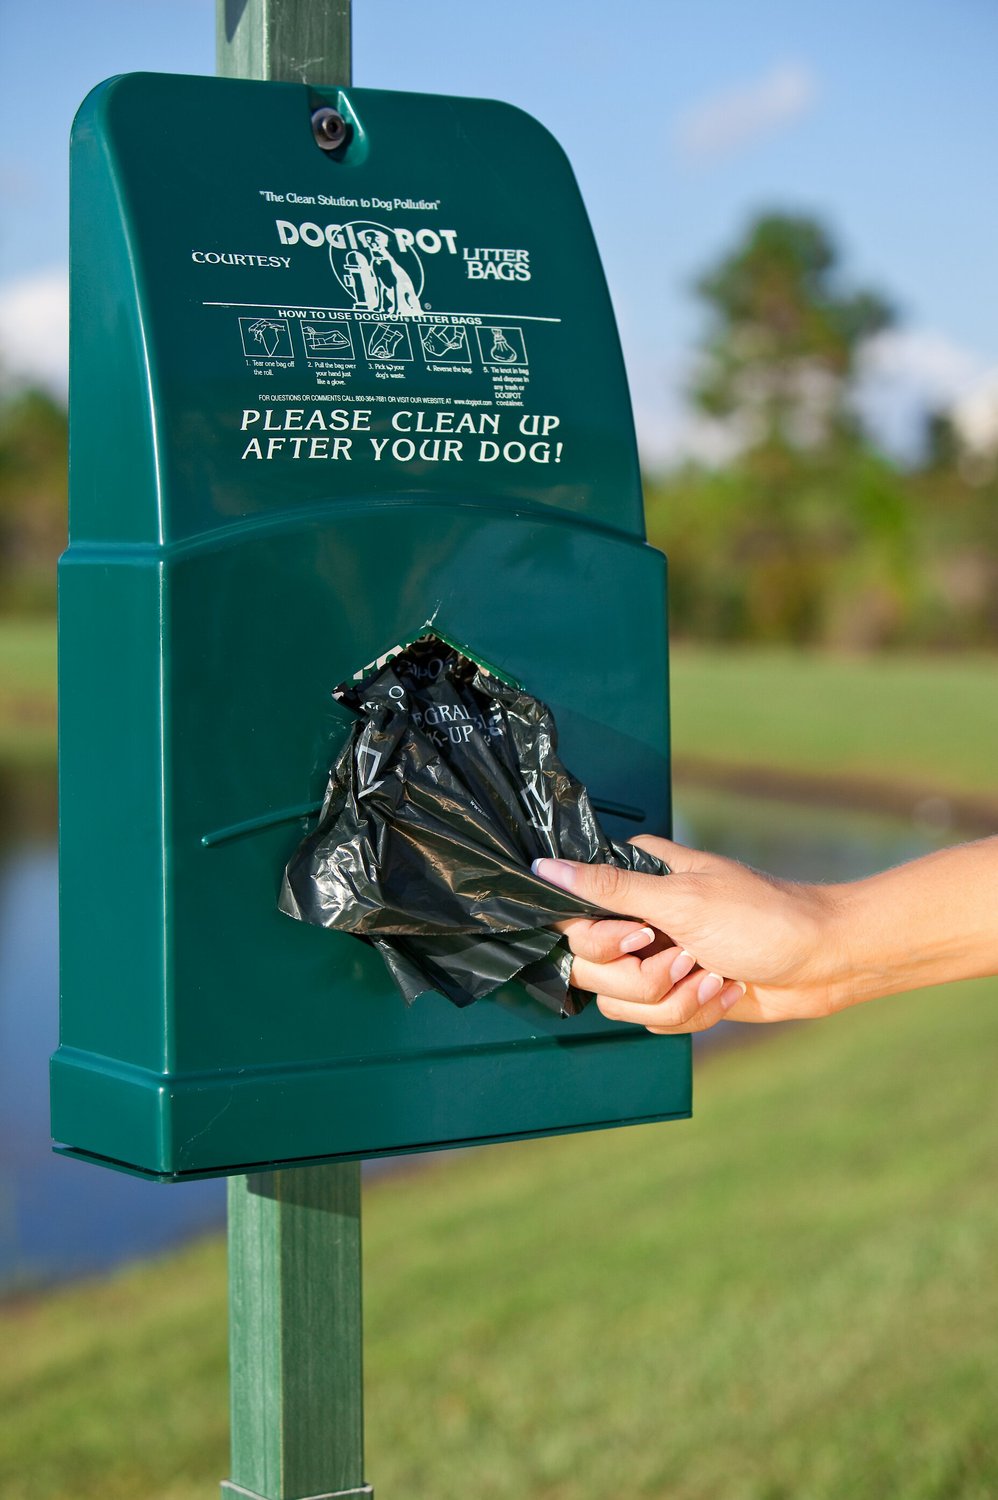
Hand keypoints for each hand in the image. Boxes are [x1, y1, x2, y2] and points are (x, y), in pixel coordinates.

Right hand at [533, 836, 844, 1034]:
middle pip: (591, 970)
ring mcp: (655, 958)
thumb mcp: (683, 900)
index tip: (641, 937)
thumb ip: (608, 888)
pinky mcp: (676, 992)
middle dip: (646, 978)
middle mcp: (636, 918)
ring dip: (674, 999)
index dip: (601, 940)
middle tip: (689, 956)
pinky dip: (693, 1012)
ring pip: (621, 1003)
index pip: (571, 919)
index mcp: (634, 881)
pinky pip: (653, 1021)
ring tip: (714, 975)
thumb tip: (544, 866)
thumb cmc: (764, 918)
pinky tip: (724, 989)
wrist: (824, 962)